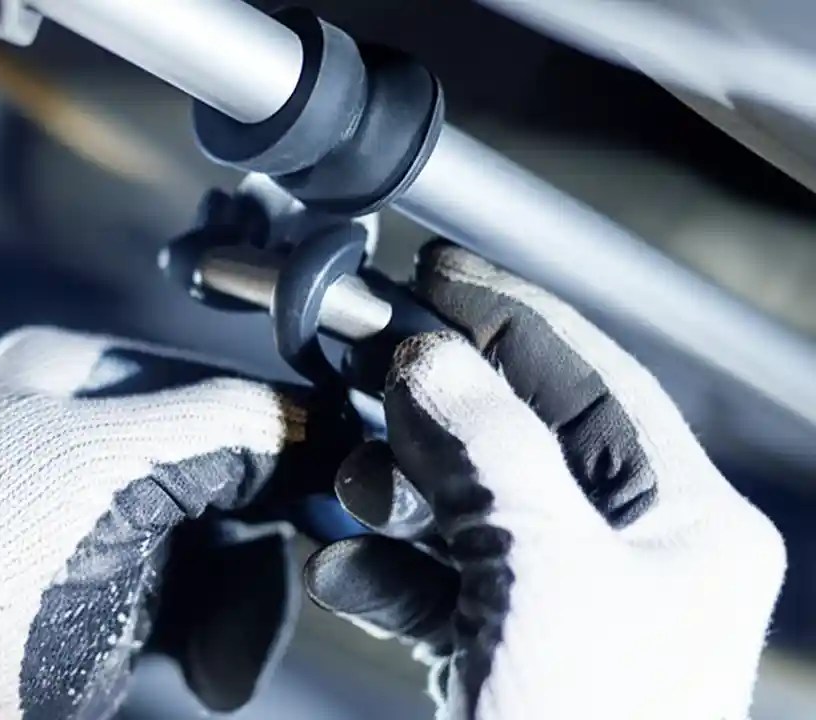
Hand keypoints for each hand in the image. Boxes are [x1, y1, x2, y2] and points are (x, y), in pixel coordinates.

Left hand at [0, 328, 321, 718]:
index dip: (277, 435)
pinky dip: (217, 636)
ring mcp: (88, 517)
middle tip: (294, 588)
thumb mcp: (109, 464)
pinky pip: (193, 597)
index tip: (338, 479)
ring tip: (227, 669)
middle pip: (220, 472)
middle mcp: (75, 436)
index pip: (206, 386)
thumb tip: (313, 417)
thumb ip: (222, 422)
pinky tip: (214, 675)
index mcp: (62, 375)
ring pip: (216, 543)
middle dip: (255, 550)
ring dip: (242, 607)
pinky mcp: (100, 590)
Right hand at [305, 242, 785, 718]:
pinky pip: (443, 581)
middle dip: (435, 402)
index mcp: (689, 525)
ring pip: (473, 506)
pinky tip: (348, 568)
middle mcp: (638, 558)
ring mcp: (571, 607)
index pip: (597, 376)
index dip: (511, 312)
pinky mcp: (512, 652)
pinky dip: (391, 567)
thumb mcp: (543, 571)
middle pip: (523, 436)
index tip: (434, 267)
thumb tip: (430, 355)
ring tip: (350, 477)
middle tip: (361, 356)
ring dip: (402, 487)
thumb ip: (487, 446)